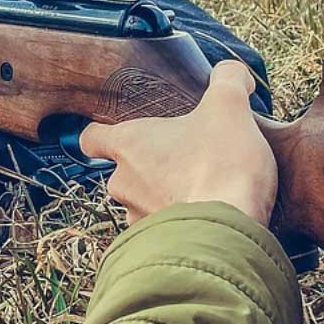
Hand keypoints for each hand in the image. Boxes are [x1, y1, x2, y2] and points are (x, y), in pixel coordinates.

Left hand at [79, 60, 277, 224]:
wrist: (228, 232)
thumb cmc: (220, 165)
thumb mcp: (230, 108)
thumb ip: (228, 80)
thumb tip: (232, 73)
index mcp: (130, 145)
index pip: (92, 138)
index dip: (101, 134)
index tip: (113, 133)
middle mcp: (123, 184)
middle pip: (121, 173)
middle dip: (148, 170)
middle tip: (182, 163)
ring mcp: (138, 219)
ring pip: (141, 206)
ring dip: (163, 201)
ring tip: (199, 194)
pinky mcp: (158, 249)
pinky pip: (162, 237)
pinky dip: (180, 228)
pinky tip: (206, 222)